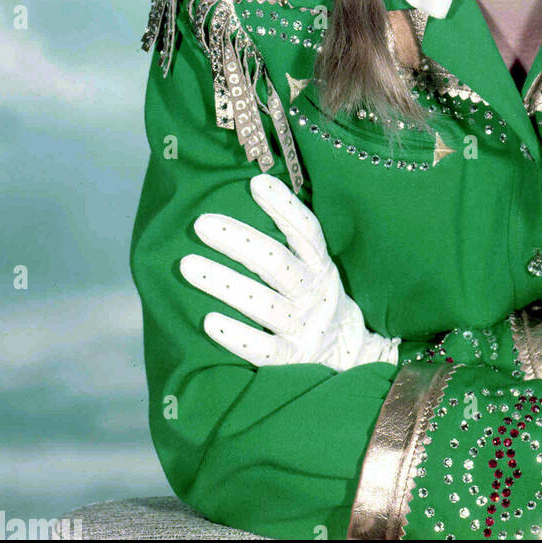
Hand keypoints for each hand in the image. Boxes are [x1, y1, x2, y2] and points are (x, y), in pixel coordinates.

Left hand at [179, 173, 400, 369]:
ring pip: (265, 304)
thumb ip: (290, 245)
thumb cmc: (316, 302)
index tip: (256, 183)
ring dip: (225, 283)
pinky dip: (238, 336)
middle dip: (238, 241)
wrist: (353, 357)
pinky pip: (264, 350)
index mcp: (321, 266)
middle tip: (201, 223)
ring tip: (188, 264)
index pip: (306, 231)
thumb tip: (251, 196)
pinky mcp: (293, 360)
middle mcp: (314, 293)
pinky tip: (208, 321)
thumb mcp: (315, 269)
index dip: (285, 207)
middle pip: (277, 262)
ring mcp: (304, 327)